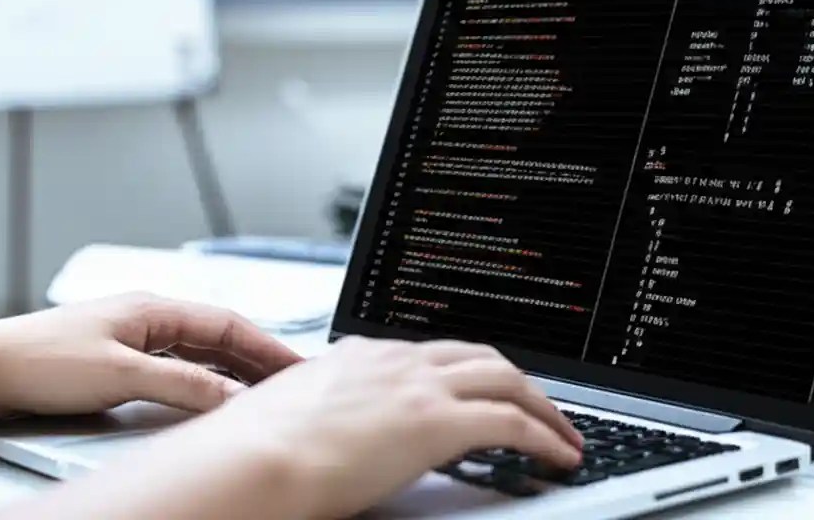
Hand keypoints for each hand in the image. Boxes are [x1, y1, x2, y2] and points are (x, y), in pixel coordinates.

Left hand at [0, 293, 303, 416]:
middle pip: (218, 337)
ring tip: (260, 394)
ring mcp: (131, 339)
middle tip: (291, 383)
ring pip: (197, 353)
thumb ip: (183, 385)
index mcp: (153, 309)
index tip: (298, 368)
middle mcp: (146, 318)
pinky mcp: (115, 362)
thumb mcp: (122, 375)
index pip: (228, 324)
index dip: (268, 347)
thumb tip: (232, 397)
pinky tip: (208, 398)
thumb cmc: (39, 361)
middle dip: (257, 359)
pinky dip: (201, 382)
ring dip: (230, 372)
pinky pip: (175, 368)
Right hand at [155, 336, 583, 518]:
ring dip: (542, 406)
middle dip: (517, 380)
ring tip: (561, 432)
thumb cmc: (256, 449)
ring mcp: (418, 385)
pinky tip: (557, 454)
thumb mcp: (296, 416)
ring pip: (506, 379)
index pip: (432, 354)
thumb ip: (326, 415)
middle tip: (539, 406)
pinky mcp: (436, 421)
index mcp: (360, 355)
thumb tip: (328, 438)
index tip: (481, 389)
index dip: (466, 372)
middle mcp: (395, 360)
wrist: (251, 460)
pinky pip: (512, 422)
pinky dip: (544, 436)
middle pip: (479, 357)